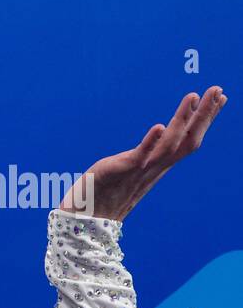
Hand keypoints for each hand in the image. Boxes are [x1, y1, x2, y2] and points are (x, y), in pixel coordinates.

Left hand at [60, 86, 226, 220]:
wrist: (86, 217)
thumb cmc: (106, 191)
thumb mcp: (133, 167)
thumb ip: (148, 153)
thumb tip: (161, 134)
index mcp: (158, 165)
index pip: (188, 139)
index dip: (205, 119)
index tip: (221, 96)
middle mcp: (154, 168)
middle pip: (187, 141)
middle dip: (205, 115)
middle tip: (218, 89)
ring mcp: (139, 170)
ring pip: (168, 146)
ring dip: (182, 121)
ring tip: (194, 96)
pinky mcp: (120, 172)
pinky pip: (138, 158)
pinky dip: (150, 143)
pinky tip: (159, 126)